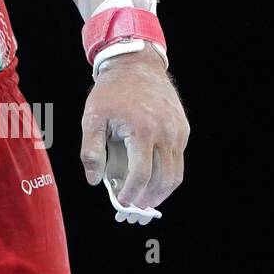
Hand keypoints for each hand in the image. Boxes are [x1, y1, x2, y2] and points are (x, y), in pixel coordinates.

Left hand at [79, 49, 188, 211]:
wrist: (135, 66)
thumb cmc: (110, 93)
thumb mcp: (92, 118)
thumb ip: (91, 151)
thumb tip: (94, 180)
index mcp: (141, 130)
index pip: (141, 173)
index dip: (132, 192)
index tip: (123, 202)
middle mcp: (164, 132)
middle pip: (163, 178)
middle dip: (149, 198)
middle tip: (136, 207)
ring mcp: (177, 131)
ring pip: (176, 173)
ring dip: (162, 191)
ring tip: (146, 199)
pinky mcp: (183, 129)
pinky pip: (178, 159)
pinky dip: (168, 174)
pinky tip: (154, 179)